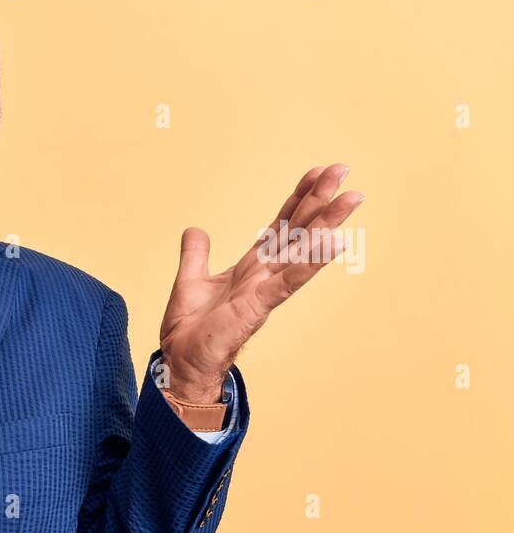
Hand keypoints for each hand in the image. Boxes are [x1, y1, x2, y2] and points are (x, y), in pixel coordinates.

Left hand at [158, 164, 365, 402]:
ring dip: (326, 224)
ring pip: (301, 250)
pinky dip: (310, 262)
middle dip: (319, 200)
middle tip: (343, 170)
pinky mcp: (258, 307)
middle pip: (297, 230)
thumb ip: (196, 254)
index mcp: (252, 267)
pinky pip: (288, 281)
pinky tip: (333, 243)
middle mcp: (264, 275)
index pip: (281, 226)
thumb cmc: (191, 330)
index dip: (298, 198)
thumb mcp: (190, 280)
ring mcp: (265, 290)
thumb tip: (195, 229)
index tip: (318, 172)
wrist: (181, 363)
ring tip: (350, 199)